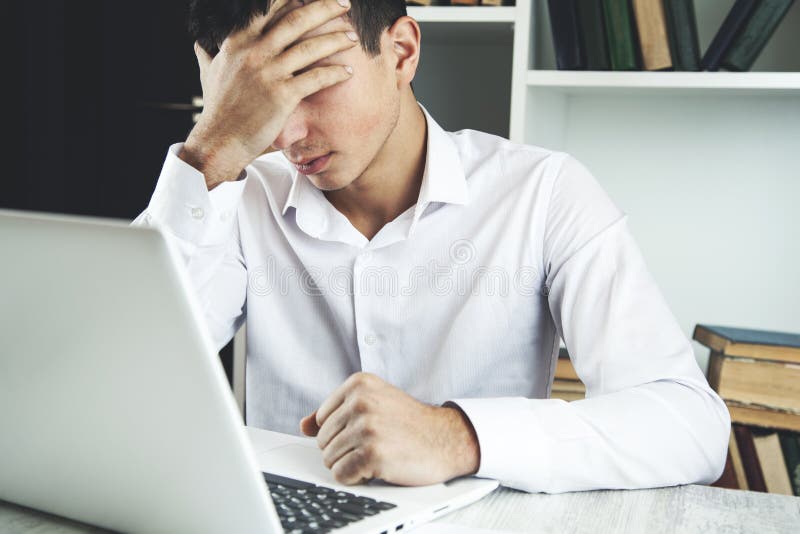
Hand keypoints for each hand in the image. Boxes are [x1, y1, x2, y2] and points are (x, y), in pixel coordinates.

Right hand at [181, 0, 357, 188]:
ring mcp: (268, 73)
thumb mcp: (209, 74)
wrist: (220, 141)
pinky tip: (349, 71)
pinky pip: (316, 78)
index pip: (270, 9)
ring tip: (352, 37)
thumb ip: (209, 54)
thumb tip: (201, 44)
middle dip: (324, 8)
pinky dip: (335, 73)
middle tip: (344, 4)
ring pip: (310, 48)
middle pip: (296, 20)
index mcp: (238, 42)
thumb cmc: (218, 109)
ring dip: (336, 39)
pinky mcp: (282, 96)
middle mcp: (254, 52)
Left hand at [300, 373, 480, 485]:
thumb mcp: (374, 404)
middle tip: (375, 445)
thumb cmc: (410, 424)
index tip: (366, 431)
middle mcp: (360, 401)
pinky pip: (341, 474)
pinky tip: (375, 468)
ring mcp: (366, 427)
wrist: (446, 439)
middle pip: (322, 440)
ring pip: (329, 459)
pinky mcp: (372, 453)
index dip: (341, 433)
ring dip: (350, 464)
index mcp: (359, 384)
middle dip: (344, 450)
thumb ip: (336, 412)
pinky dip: (354, 478)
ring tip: (377, 455)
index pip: (322, 418)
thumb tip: (303, 426)